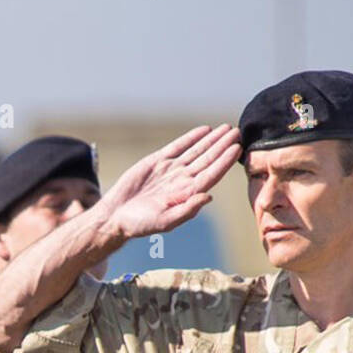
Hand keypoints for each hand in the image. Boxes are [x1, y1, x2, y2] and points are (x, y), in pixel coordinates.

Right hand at [97, 124, 241, 241]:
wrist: (115, 215)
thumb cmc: (139, 224)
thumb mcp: (164, 221)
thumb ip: (187, 210)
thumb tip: (209, 197)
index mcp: (187, 194)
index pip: (211, 174)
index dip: (224, 161)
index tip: (237, 147)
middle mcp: (182, 181)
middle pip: (208, 160)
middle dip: (222, 145)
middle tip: (237, 131)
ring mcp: (171, 170)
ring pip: (196, 151)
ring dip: (211, 140)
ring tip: (226, 128)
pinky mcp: (157, 162)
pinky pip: (178, 147)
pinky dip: (191, 138)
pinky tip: (204, 130)